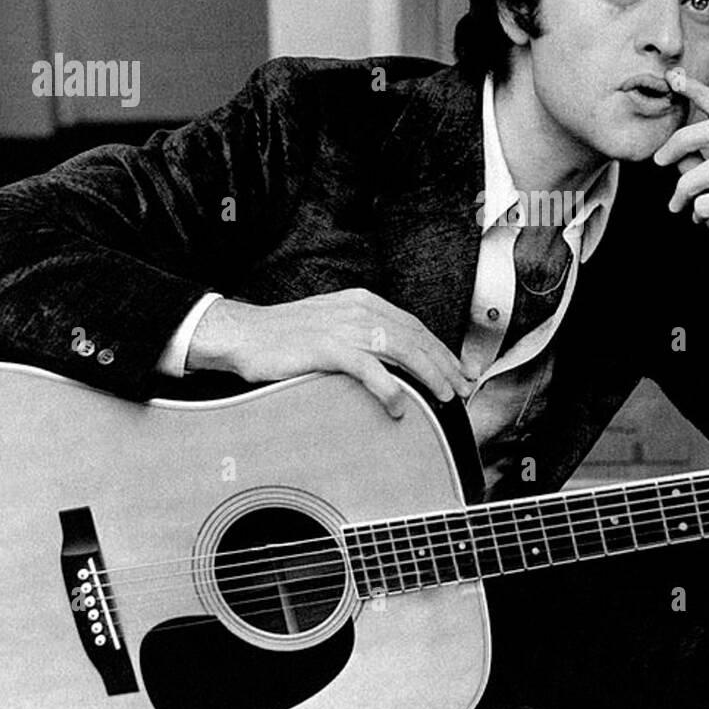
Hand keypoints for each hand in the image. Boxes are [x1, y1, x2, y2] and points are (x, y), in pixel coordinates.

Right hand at [186, 288, 474, 418]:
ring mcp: (344, 327)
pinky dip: (389, 388)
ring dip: (429, 375)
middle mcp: (360, 309)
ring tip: (445, 397)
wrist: (244, 334)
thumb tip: (395, 359)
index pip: (414, 326)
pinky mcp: (328, 348)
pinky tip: (400, 405)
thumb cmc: (287, 337)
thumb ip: (364, 335)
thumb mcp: (334, 325)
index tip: (460, 370)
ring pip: (402, 350)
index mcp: (364, 302)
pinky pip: (368, 369)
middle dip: (445, 364)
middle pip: (416, 337)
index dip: (441, 349)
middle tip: (464, 388)